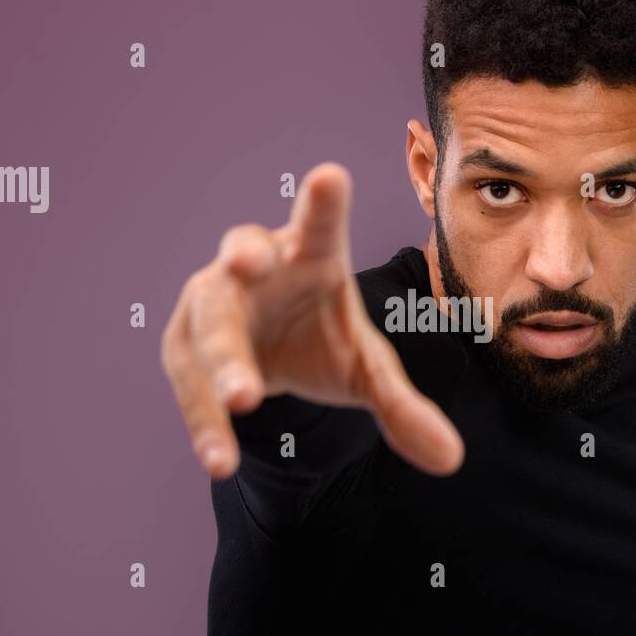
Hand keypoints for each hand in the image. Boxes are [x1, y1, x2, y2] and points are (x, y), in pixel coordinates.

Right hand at [160, 162, 464, 479]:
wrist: (268, 358)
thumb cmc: (321, 340)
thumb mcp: (366, 371)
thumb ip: (403, 407)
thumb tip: (452, 459)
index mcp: (310, 255)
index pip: (318, 224)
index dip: (322, 203)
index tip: (330, 176)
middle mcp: (255, 267)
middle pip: (242, 257)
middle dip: (242, 261)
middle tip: (248, 264)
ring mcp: (213, 300)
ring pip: (210, 322)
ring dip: (223, 359)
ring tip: (244, 401)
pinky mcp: (183, 343)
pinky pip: (190, 378)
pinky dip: (205, 418)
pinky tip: (220, 458)